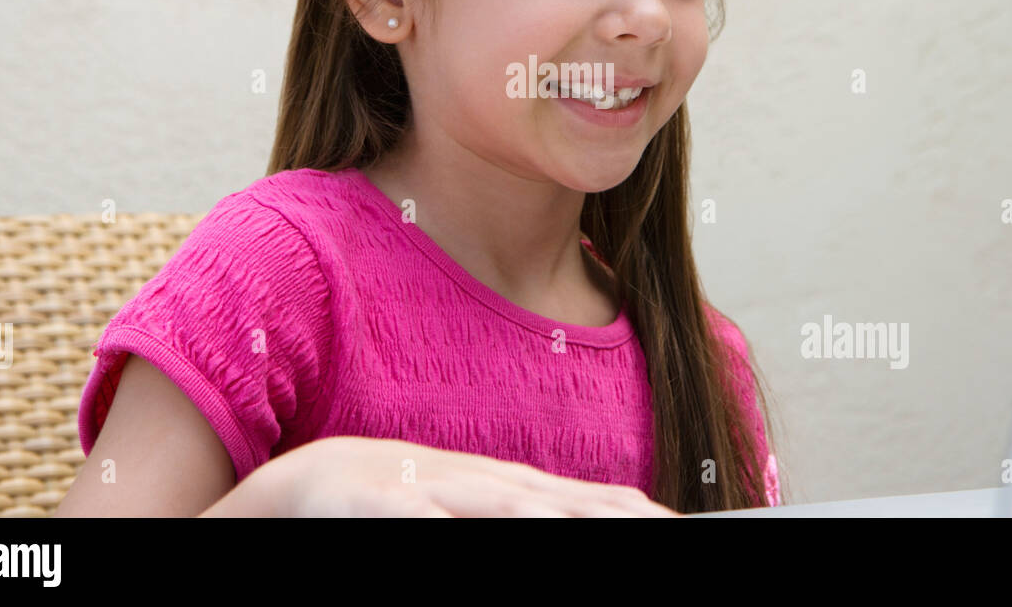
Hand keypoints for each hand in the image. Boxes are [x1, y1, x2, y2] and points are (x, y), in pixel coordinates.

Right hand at [273, 435, 681, 516]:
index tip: (693, 528)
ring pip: (505, 507)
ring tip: (605, 529)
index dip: (645, 516)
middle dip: (618, 521)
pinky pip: (422, 522)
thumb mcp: (483, 507)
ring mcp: (438, 492)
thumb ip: (540, 516)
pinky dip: (447, 527)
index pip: (595, 502)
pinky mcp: (386, 508)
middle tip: (672, 531)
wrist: (319, 479)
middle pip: (564, 506)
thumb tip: (612, 519)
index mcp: (515, 489)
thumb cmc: (413, 500)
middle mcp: (486, 486)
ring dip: (551, 521)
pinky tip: (468, 529)